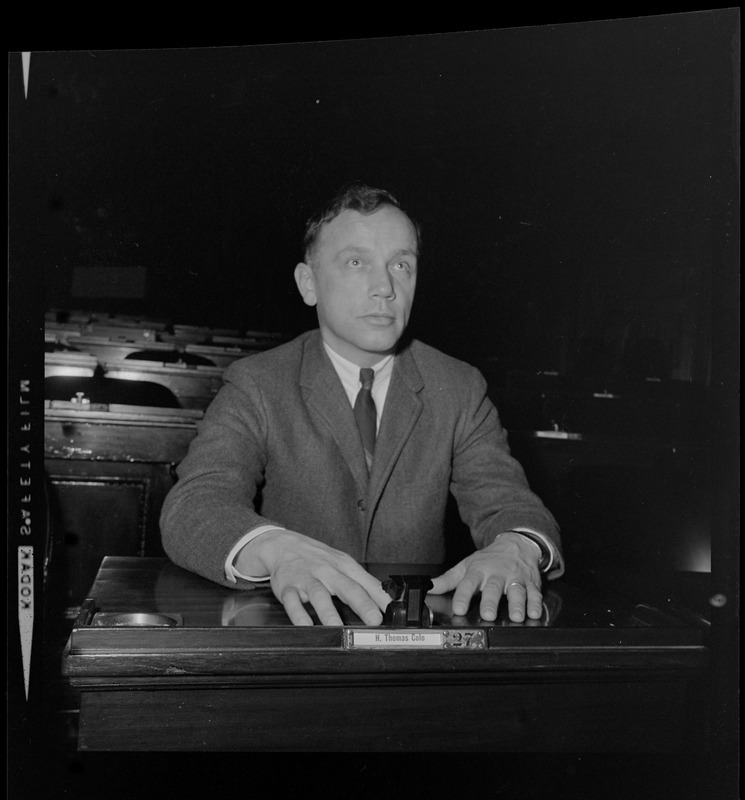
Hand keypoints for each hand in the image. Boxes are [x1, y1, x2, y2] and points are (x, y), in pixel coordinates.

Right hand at [238, 529, 391, 626]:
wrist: (282, 545)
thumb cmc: (317, 557)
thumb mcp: (342, 563)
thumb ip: (362, 582)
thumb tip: (386, 601)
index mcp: (344, 566)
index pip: (367, 583)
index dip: (382, 598)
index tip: (394, 611)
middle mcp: (327, 572)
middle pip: (348, 587)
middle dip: (363, 604)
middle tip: (375, 620)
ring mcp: (307, 578)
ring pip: (319, 595)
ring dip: (328, 612)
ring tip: (337, 627)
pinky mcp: (287, 587)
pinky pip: (292, 601)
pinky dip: (298, 614)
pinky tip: (305, 626)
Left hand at [429, 532, 542, 622]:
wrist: (515, 544)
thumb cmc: (488, 559)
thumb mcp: (467, 565)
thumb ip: (448, 580)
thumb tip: (429, 588)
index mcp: (479, 570)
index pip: (468, 583)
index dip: (463, 596)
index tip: (458, 608)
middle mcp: (497, 574)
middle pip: (493, 587)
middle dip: (491, 601)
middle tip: (488, 614)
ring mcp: (515, 578)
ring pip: (517, 591)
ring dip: (517, 603)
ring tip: (516, 616)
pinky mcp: (531, 583)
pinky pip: (535, 593)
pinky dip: (536, 603)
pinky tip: (535, 612)